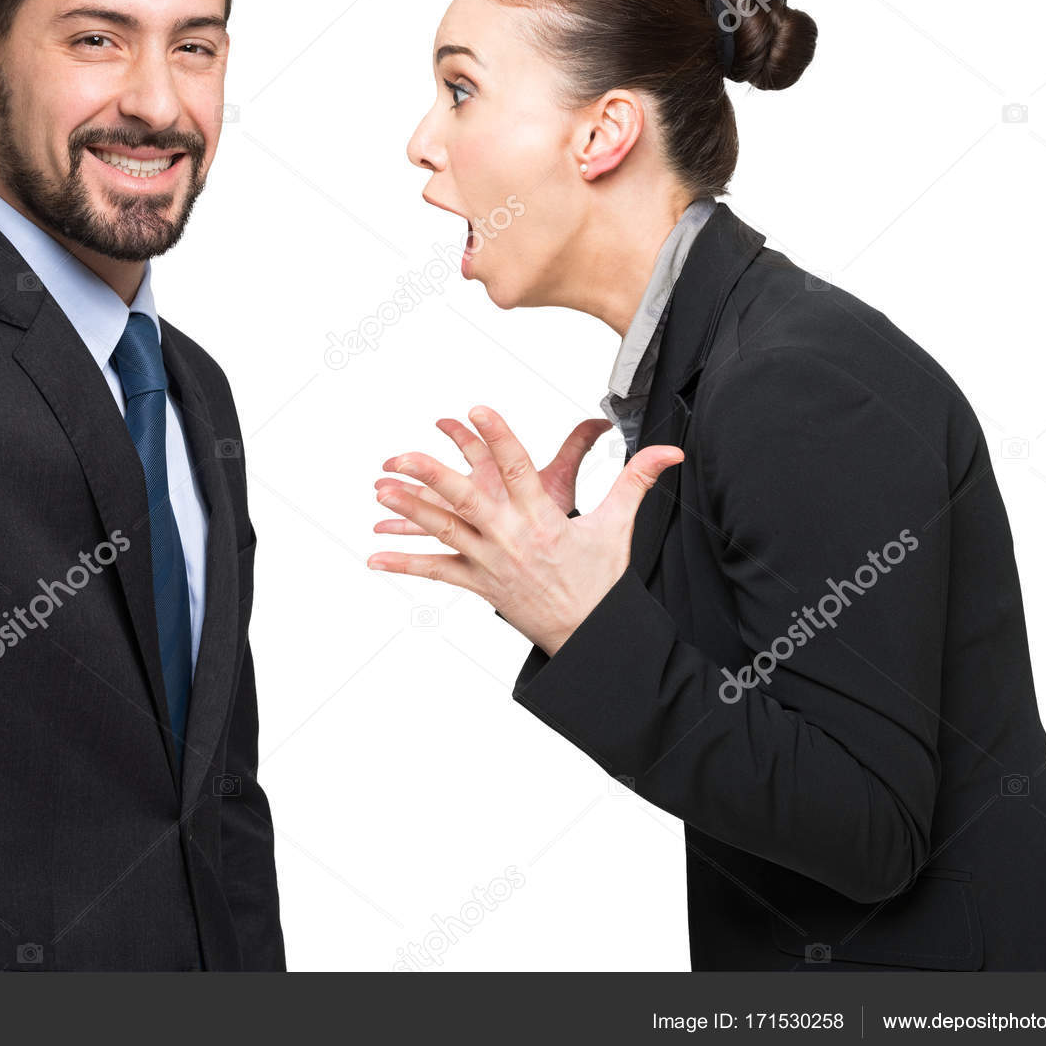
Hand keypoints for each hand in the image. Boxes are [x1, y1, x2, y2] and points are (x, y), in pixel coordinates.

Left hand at [366, 407, 682, 655]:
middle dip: (432, 477)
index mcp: (544, 519)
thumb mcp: (620, 525)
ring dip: (410, 511)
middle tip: (401, 455)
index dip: (497, 438)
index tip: (475, 411)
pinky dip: (405, 563)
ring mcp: (492, 564)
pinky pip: (437, 572)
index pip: (518, 470)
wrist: (590, 634)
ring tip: (380, 490)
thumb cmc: (601, 577)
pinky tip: (374, 555)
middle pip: (467, 501)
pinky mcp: (479, 584)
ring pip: (445, 532)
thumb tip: (672, 451)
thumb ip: (638, 479)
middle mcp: (513, 539)